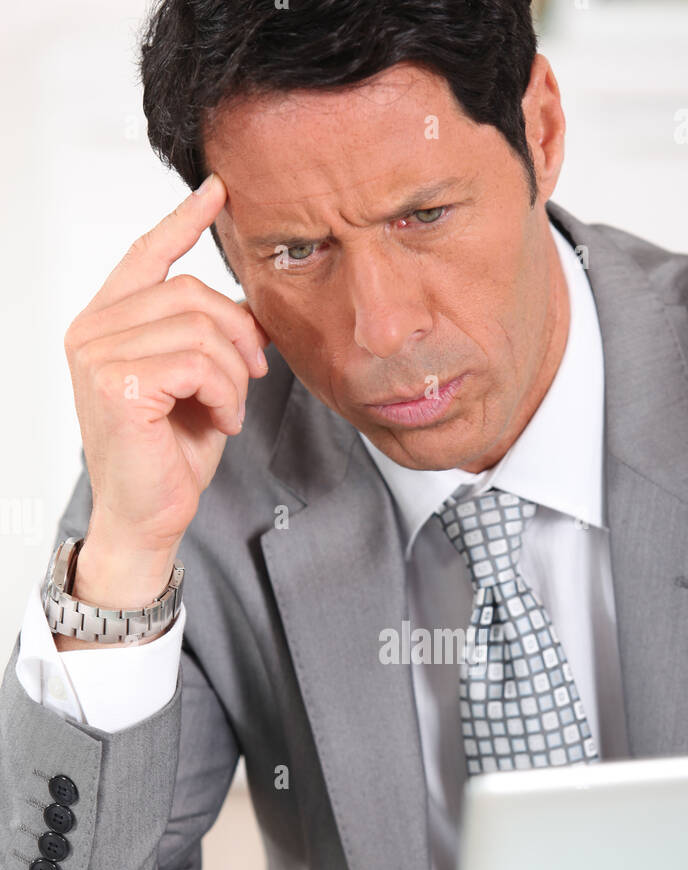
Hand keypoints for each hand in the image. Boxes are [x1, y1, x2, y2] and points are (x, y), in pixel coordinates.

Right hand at [63, 171, 270, 563]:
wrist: (149, 516)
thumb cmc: (168, 454)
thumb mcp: (195, 381)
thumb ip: (206, 335)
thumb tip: (250, 303)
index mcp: (105, 323)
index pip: (145, 256)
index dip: (183, 222)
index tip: (218, 193)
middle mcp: (92, 331)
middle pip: (191, 293)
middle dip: (238, 334)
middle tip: (253, 375)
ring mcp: (98, 356)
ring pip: (200, 330)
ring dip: (233, 374)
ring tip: (229, 408)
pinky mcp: (116, 384)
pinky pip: (197, 363)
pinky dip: (224, 394)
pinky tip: (221, 420)